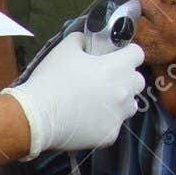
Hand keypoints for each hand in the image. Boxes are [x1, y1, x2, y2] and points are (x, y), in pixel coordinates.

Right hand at [5, 32, 145, 156]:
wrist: (37, 117)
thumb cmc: (51, 80)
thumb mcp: (64, 50)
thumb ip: (81, 40)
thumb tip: (85, 40)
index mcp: (117, 67)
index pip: (138, 54)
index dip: (126, 53)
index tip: (115, 56)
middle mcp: (124, 92)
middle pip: (138, 81)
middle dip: (125, 78)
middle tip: (104, 80)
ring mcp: (119, 116)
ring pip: (130, 105)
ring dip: (119, 101)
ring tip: (97, 102)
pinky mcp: (110, 135)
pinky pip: (114, 125)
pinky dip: (104, 122)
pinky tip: (87, 120)